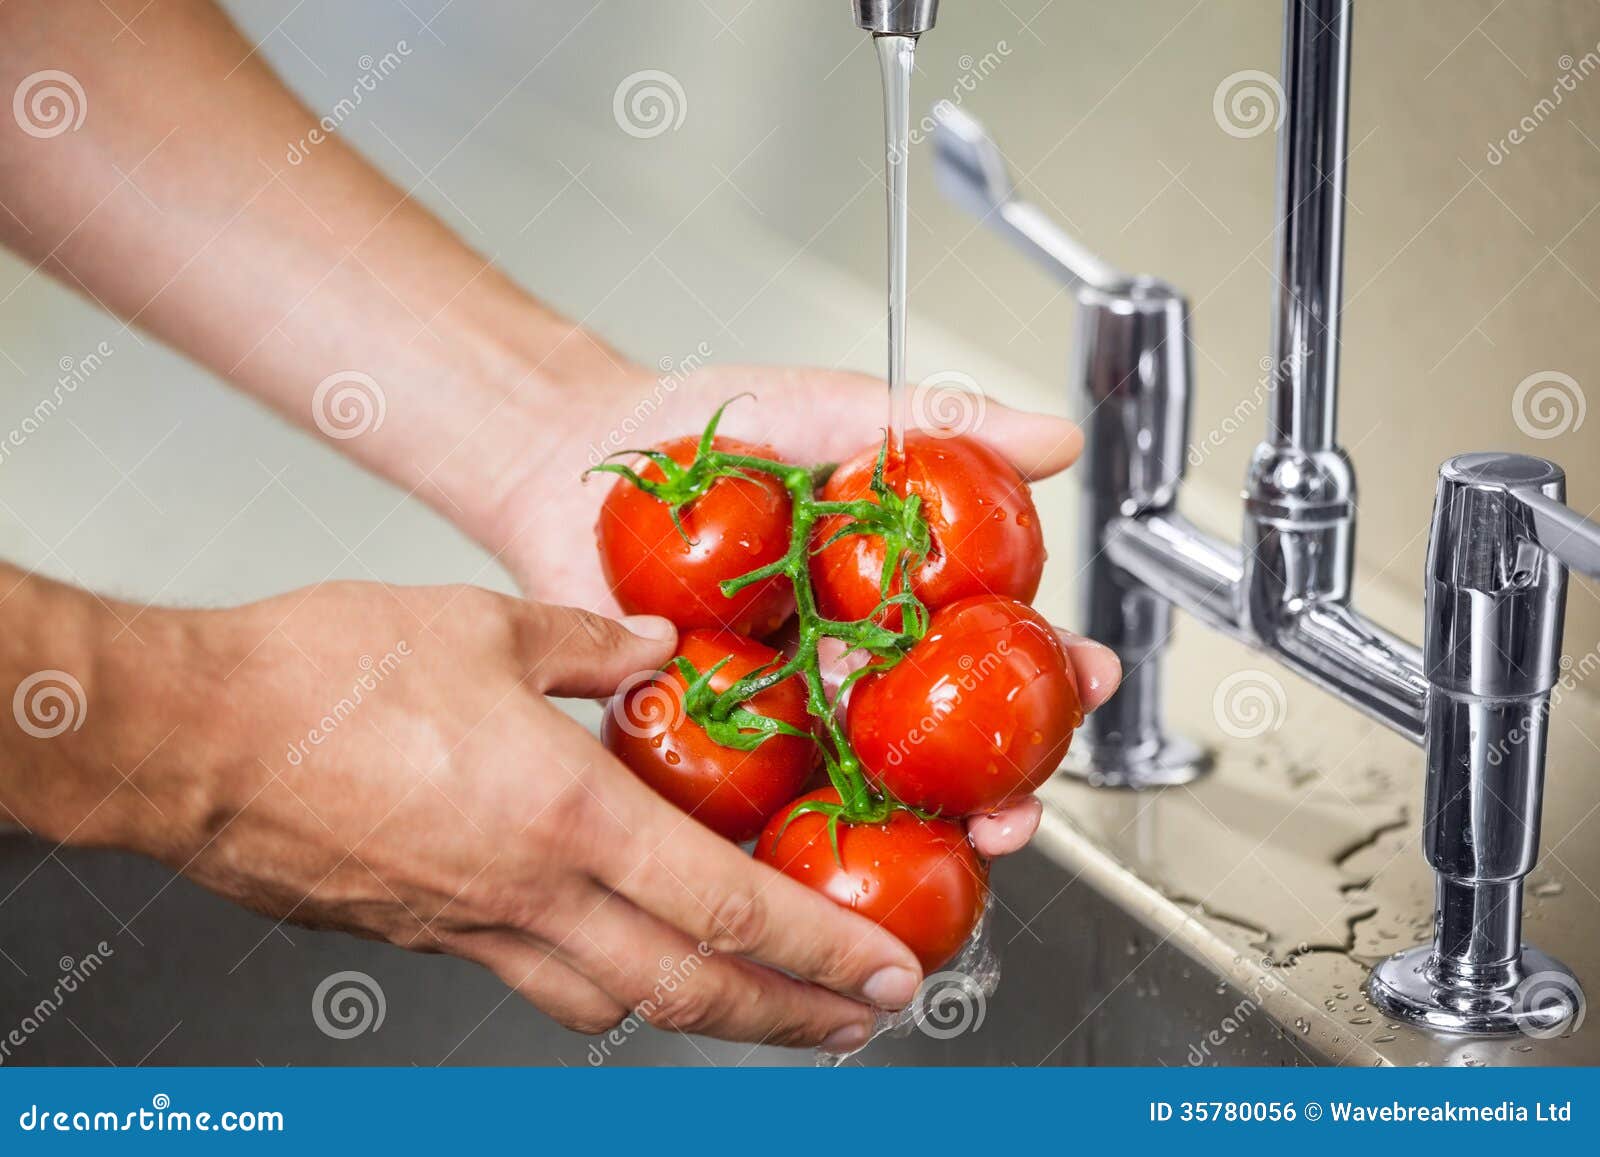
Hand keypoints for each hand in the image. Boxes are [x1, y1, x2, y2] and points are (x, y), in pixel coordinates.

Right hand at [54, 581, 932, 1050]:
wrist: (189, 739)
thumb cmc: (318, 678)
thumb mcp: (484, 627)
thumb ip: (588, 642)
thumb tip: (651, 648)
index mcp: (566, 818)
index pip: (728, 907)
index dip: (820, 950)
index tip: (883, 973)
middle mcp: (531, 898)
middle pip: (690, 990)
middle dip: (789, 1017)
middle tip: (856, 1025)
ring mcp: (474, 932)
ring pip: (616, 1003)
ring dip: (699, 1011)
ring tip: (754, 1004)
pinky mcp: (424, 938)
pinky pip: (537, 979)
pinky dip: (601, 979)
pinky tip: (613, 956)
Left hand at [483, 359, 1120, 854]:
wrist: (579, 454)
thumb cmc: (707, 432)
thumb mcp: (830, 412)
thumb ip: (937, 424)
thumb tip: (1053, 437)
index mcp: (888, 603)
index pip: (991, 649)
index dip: (1052, 673)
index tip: (1090, 678)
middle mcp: (843, 670)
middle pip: (941, 750)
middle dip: (997, 795)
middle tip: (1018, 811)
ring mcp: (776, 715)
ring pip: (859, 798)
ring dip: (907, 842)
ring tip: (940, 854)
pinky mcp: (698, 748)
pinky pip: (745, 812)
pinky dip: (781, 851)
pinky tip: (816, 875)